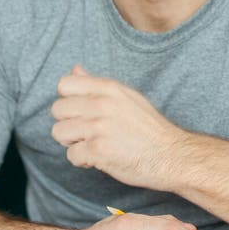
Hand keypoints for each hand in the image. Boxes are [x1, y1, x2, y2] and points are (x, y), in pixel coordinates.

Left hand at [51, 66, 186, 188]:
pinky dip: (82, 160)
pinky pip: (71, 155)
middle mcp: (101, 103)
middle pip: (57, 110)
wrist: (171, 155)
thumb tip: (74, 69)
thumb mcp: (125, 97)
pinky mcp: (98, 150)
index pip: (64, 84)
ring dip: (72, 143)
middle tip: (86, 132)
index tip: (80, 112)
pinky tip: (98, 158)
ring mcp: (99, 127)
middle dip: (68, 123)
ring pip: (59, 132)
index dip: (67, 100)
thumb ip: (97, 84)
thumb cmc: (148, 128)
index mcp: (108, 88)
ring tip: (92, 144)